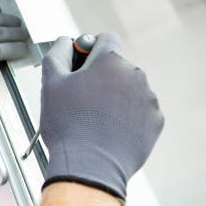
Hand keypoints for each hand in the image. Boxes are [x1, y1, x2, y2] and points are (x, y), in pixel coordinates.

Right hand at [40, 33, 163, 200]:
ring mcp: (148, 98)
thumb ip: (57, 53)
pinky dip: (125, 118)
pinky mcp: (155, 121)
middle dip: (99, 78)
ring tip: (92, 120)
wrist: (89, 166)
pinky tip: (107, 131)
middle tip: (79, 101)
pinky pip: (138, 112)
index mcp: (109, 61)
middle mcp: (135, 75)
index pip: (103, 39)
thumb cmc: (68, 125)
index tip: (77, 68)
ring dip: (112, 98)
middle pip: (115, 66)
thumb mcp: (50, 84)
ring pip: (127, 90)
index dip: (87, 50)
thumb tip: (65, 41)